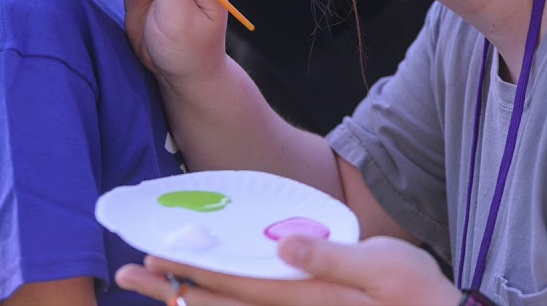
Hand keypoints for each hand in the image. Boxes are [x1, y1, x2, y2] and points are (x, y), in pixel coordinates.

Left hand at [115, 235, 460, 304]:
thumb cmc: (419, 294)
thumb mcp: (388, 265)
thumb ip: (333, 258)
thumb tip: (285, 246)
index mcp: (313, 299)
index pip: (241, 284)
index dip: (196, 270)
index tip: (155, 257)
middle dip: (173, 292)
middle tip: (127, 276)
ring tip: (147, 291)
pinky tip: (194, 305)